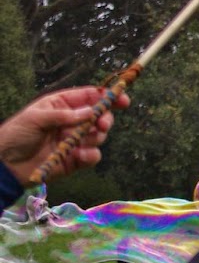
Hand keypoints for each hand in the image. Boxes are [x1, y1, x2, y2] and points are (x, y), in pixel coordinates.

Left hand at [0, 86, 128, 182]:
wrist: (6, 165)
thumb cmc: (16, 135)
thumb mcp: (36, 118)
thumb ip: (64, 115)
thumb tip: (90, 112)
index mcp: (61, 105)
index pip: (89, 97)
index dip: (107, 97)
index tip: (122, 100)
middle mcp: (71, 121)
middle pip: (99, 116)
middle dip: (105, 119)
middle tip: (102, 125)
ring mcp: (74, 140)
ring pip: (98, 136)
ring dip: (95, 138)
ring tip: (82, 143)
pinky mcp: (76, 159)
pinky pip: (93, 156)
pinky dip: (90, 156)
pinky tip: (79, 156)